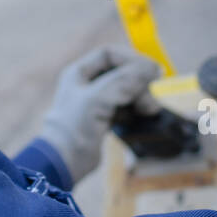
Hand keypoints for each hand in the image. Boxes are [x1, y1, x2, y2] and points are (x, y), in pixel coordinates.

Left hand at [38, 44, 161, 184]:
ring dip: (141, 96)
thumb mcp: (99, 97)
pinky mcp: (103, 118)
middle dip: (139, 82)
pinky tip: (144, 115)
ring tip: (149, 109)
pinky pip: (126, 105)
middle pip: (121, 72)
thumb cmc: (75, 127)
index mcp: (80, 72)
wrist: (64, 162)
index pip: (110, 54)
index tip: (152, 70)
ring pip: (126, 89)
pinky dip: (137, 107)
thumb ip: (124, 80)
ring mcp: (95, 101)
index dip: (132, 58)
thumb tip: (151, 67)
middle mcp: (87, 84)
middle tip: (150, 98)